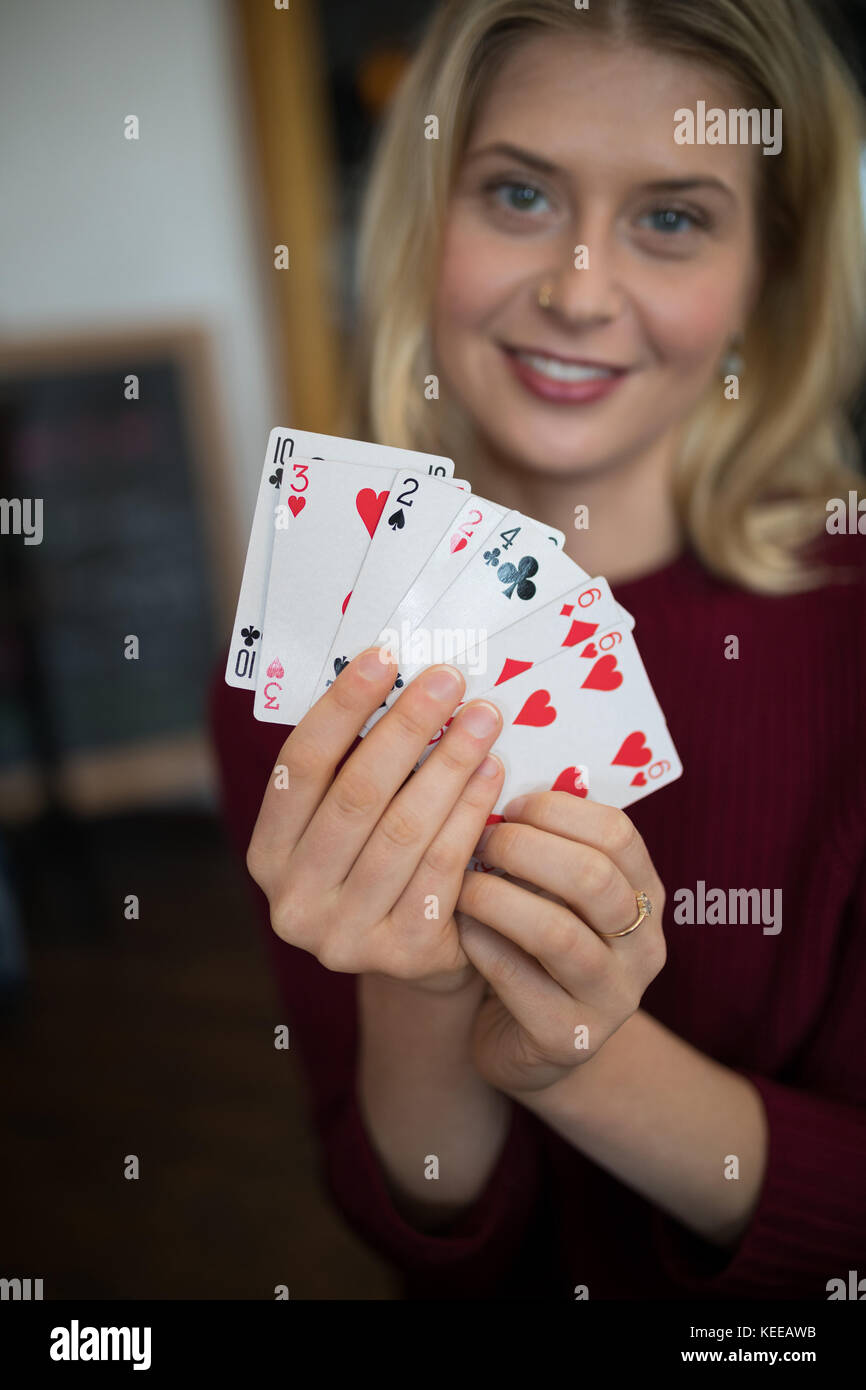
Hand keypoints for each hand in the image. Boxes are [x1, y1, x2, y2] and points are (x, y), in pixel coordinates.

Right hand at [245, 647, 505, 992]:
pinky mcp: (403, 955)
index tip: (384, 657)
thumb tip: (399, 677)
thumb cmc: (385, 864)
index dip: (341, 708)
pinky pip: (443, 869)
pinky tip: (492, 772)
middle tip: (448, 680)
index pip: (299, 767)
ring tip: (481, 718)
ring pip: (404, 830)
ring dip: (448, 764)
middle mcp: (293, 901)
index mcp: (268, 856)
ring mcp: (345, 936)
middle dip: (407, 727)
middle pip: (356, 795)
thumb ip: (356, 767)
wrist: (424, 956)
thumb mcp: (352, 822)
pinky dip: (471, 813)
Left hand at [455, 791, 666, 1093]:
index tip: (508, 804)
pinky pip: (519, 981)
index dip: (557, 809)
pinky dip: (482, 945)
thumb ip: (546, 845)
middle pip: (592, 877)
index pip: (618, 834)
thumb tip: (495, 774)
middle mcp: (643, 947)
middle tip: (480, 841)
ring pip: (556, 933)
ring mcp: (612, 998)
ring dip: (497, 898)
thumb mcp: (554, 894)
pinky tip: (460, 929)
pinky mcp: (569, 1038)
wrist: (533, 1046)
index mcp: (645, 896)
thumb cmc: (534, 947)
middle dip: (524, 848)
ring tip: (462, 885)